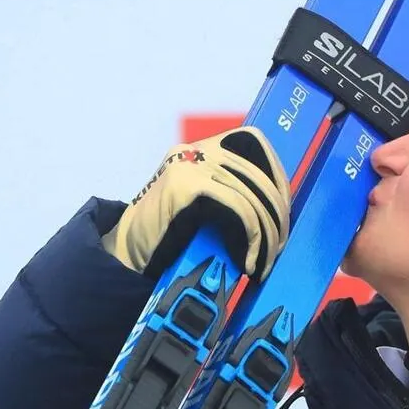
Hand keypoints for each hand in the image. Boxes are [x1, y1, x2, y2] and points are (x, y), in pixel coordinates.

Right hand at [102, 127, 290, 281]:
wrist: (124, 255)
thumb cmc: (169, 237)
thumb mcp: (205, 207)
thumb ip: (233, 195)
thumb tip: (280, 209)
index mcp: (203, 148)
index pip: (255, 143)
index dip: (278, 178)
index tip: (284, 215)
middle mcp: (197, 149)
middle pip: (260, 174)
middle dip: (277, 218)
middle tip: (277, 251)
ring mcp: (190, 165)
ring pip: (253, 196)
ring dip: (267, 236)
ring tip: (262, 265)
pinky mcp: (185, 187)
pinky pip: (238, 209)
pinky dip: (251, 238)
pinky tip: (246, 261)